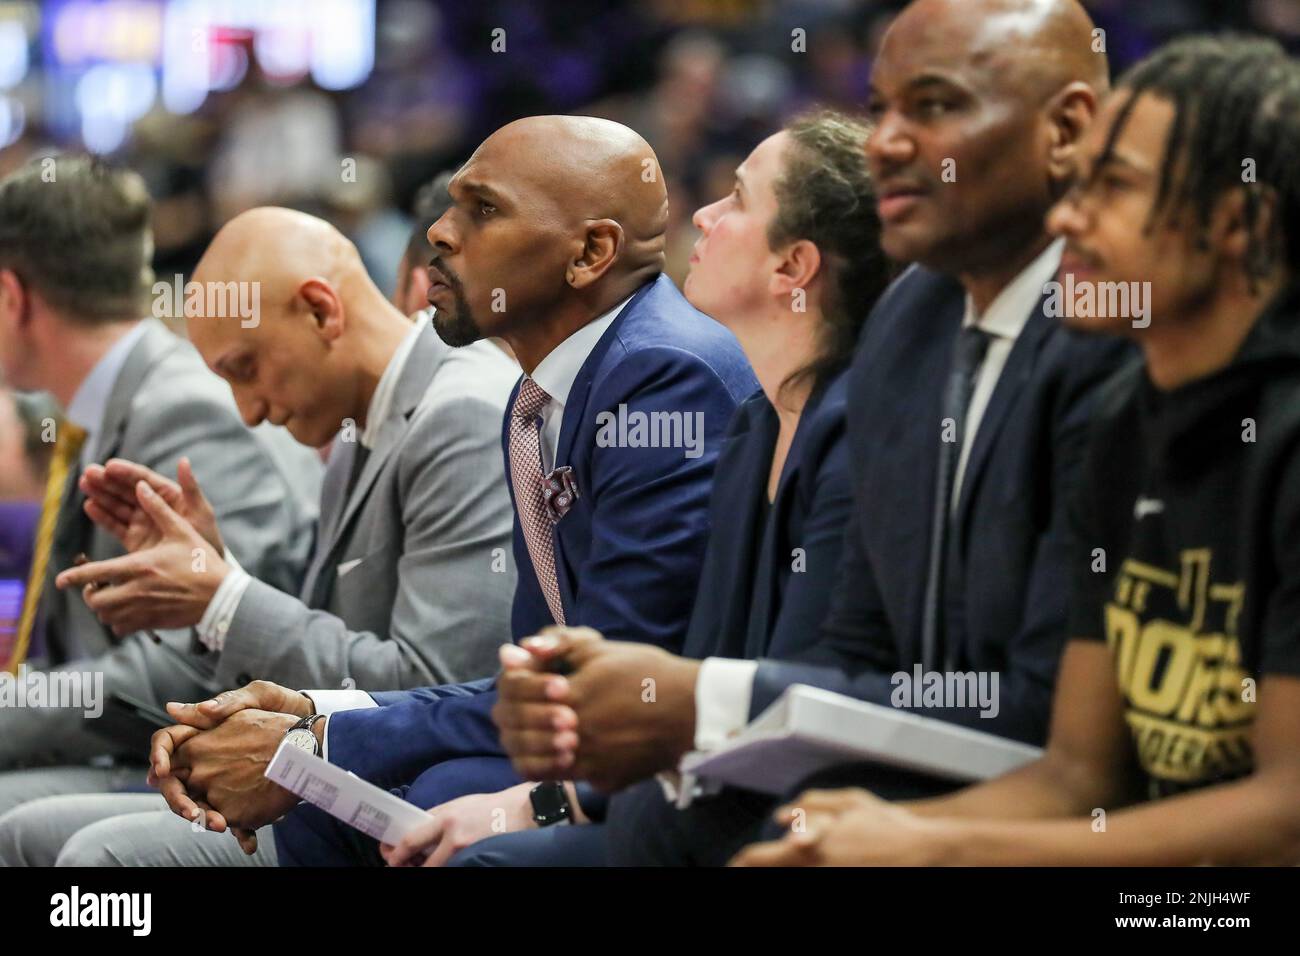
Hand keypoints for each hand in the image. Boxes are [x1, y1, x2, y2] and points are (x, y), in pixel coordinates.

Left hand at [54, 480, 227, 633]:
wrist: (222, 596)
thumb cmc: (202, 561)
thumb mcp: (182, 531)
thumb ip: (158, 509)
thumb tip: (141, 486)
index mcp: (140, 566)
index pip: (95, 574)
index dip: (73, 578)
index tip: (60, 581)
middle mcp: (137, 590)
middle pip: (96, 599)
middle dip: (89, 594)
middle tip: (94, 587)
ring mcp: (143, 609)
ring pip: (106, 615)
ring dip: (103, 608)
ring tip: (109, 598)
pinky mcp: (151, 622)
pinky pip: (122, 628)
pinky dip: (117, 622)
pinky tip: (125, 613)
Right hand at [81, 457, 222, 553]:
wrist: (203, 573)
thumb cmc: (207, 538)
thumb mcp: (202, 512)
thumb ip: (190, 488)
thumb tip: (183, 460)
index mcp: (169, 495)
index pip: (144, 479)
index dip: (126, 472)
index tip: (109, 465)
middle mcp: (152, 505)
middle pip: (126, 489)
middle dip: (107, 480)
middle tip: (89, 473)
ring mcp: (141, 522)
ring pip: (117, 505)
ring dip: (100, 494)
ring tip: (85, 484)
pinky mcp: (134, 539)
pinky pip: (115, 525)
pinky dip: (102, 516)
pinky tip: (90, 506)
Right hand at [148, 681, 313, 854]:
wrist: (312, 732)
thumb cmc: (281, 706)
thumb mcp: (257, 696)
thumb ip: (224, 703)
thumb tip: (174, 707)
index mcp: (204, 732)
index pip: (167, 745)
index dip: (159, 757)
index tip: (163, 771)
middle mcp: (207, 758)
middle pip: (179, 784)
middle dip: (181, 801)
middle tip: (193, 813)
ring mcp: (223, 779)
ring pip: (204, 804)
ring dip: (209, 819)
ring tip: (223, 826)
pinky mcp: (242, 794)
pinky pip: (234, 814)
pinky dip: (241, 829)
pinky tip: (249, 842)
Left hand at [379, 782, 534, 867]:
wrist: (522, 811)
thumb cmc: (490, 806)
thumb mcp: (460, 804)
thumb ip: (437, 817)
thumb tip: (415, 830)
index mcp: (446, 816)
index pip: (411, 838)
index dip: (396, 852)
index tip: (389, 855)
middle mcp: (453, 835)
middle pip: (420, 860)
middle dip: (406, 866)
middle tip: (400, 866)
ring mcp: (465, 851)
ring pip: (435, 869)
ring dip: (425, 869)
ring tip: (421, 866)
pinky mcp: (478, 860)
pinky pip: (453, 869)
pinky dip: (444, 868)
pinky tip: (443, 866)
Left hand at [493, 626, 700, 790]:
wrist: (692, 711)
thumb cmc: (648, 674)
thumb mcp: (602, 649)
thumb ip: (558, 646)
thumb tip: (522, 648)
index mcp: (570, 697)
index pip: (517, 696)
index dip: (515, 688)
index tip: (526, 682)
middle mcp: (575, 735)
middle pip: (522, 735)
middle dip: (521, 720)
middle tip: (531, 711)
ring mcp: (590, 763)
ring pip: (542, 763)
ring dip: (539, 748)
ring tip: (549, 734)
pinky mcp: (606, 781)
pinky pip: (574, 776)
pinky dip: (570, 764)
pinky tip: (582, 748)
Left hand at [729, 788, 949, 866]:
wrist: (926, 853)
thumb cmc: (889, 825)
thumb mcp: (852, 801)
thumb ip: (812, 806)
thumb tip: (779, 817)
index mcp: (810, 847)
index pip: (758, 860)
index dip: (739, 864)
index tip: (731, 866)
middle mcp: (815, 869)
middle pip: (772, 876)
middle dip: (758, 872)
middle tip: (747, 869)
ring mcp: (831, 883)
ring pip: (792, 881)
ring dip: (781, 875)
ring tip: (774, 868)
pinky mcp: (845, 886)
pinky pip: (815, 886)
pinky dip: (805, 876)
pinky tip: (807, 869)